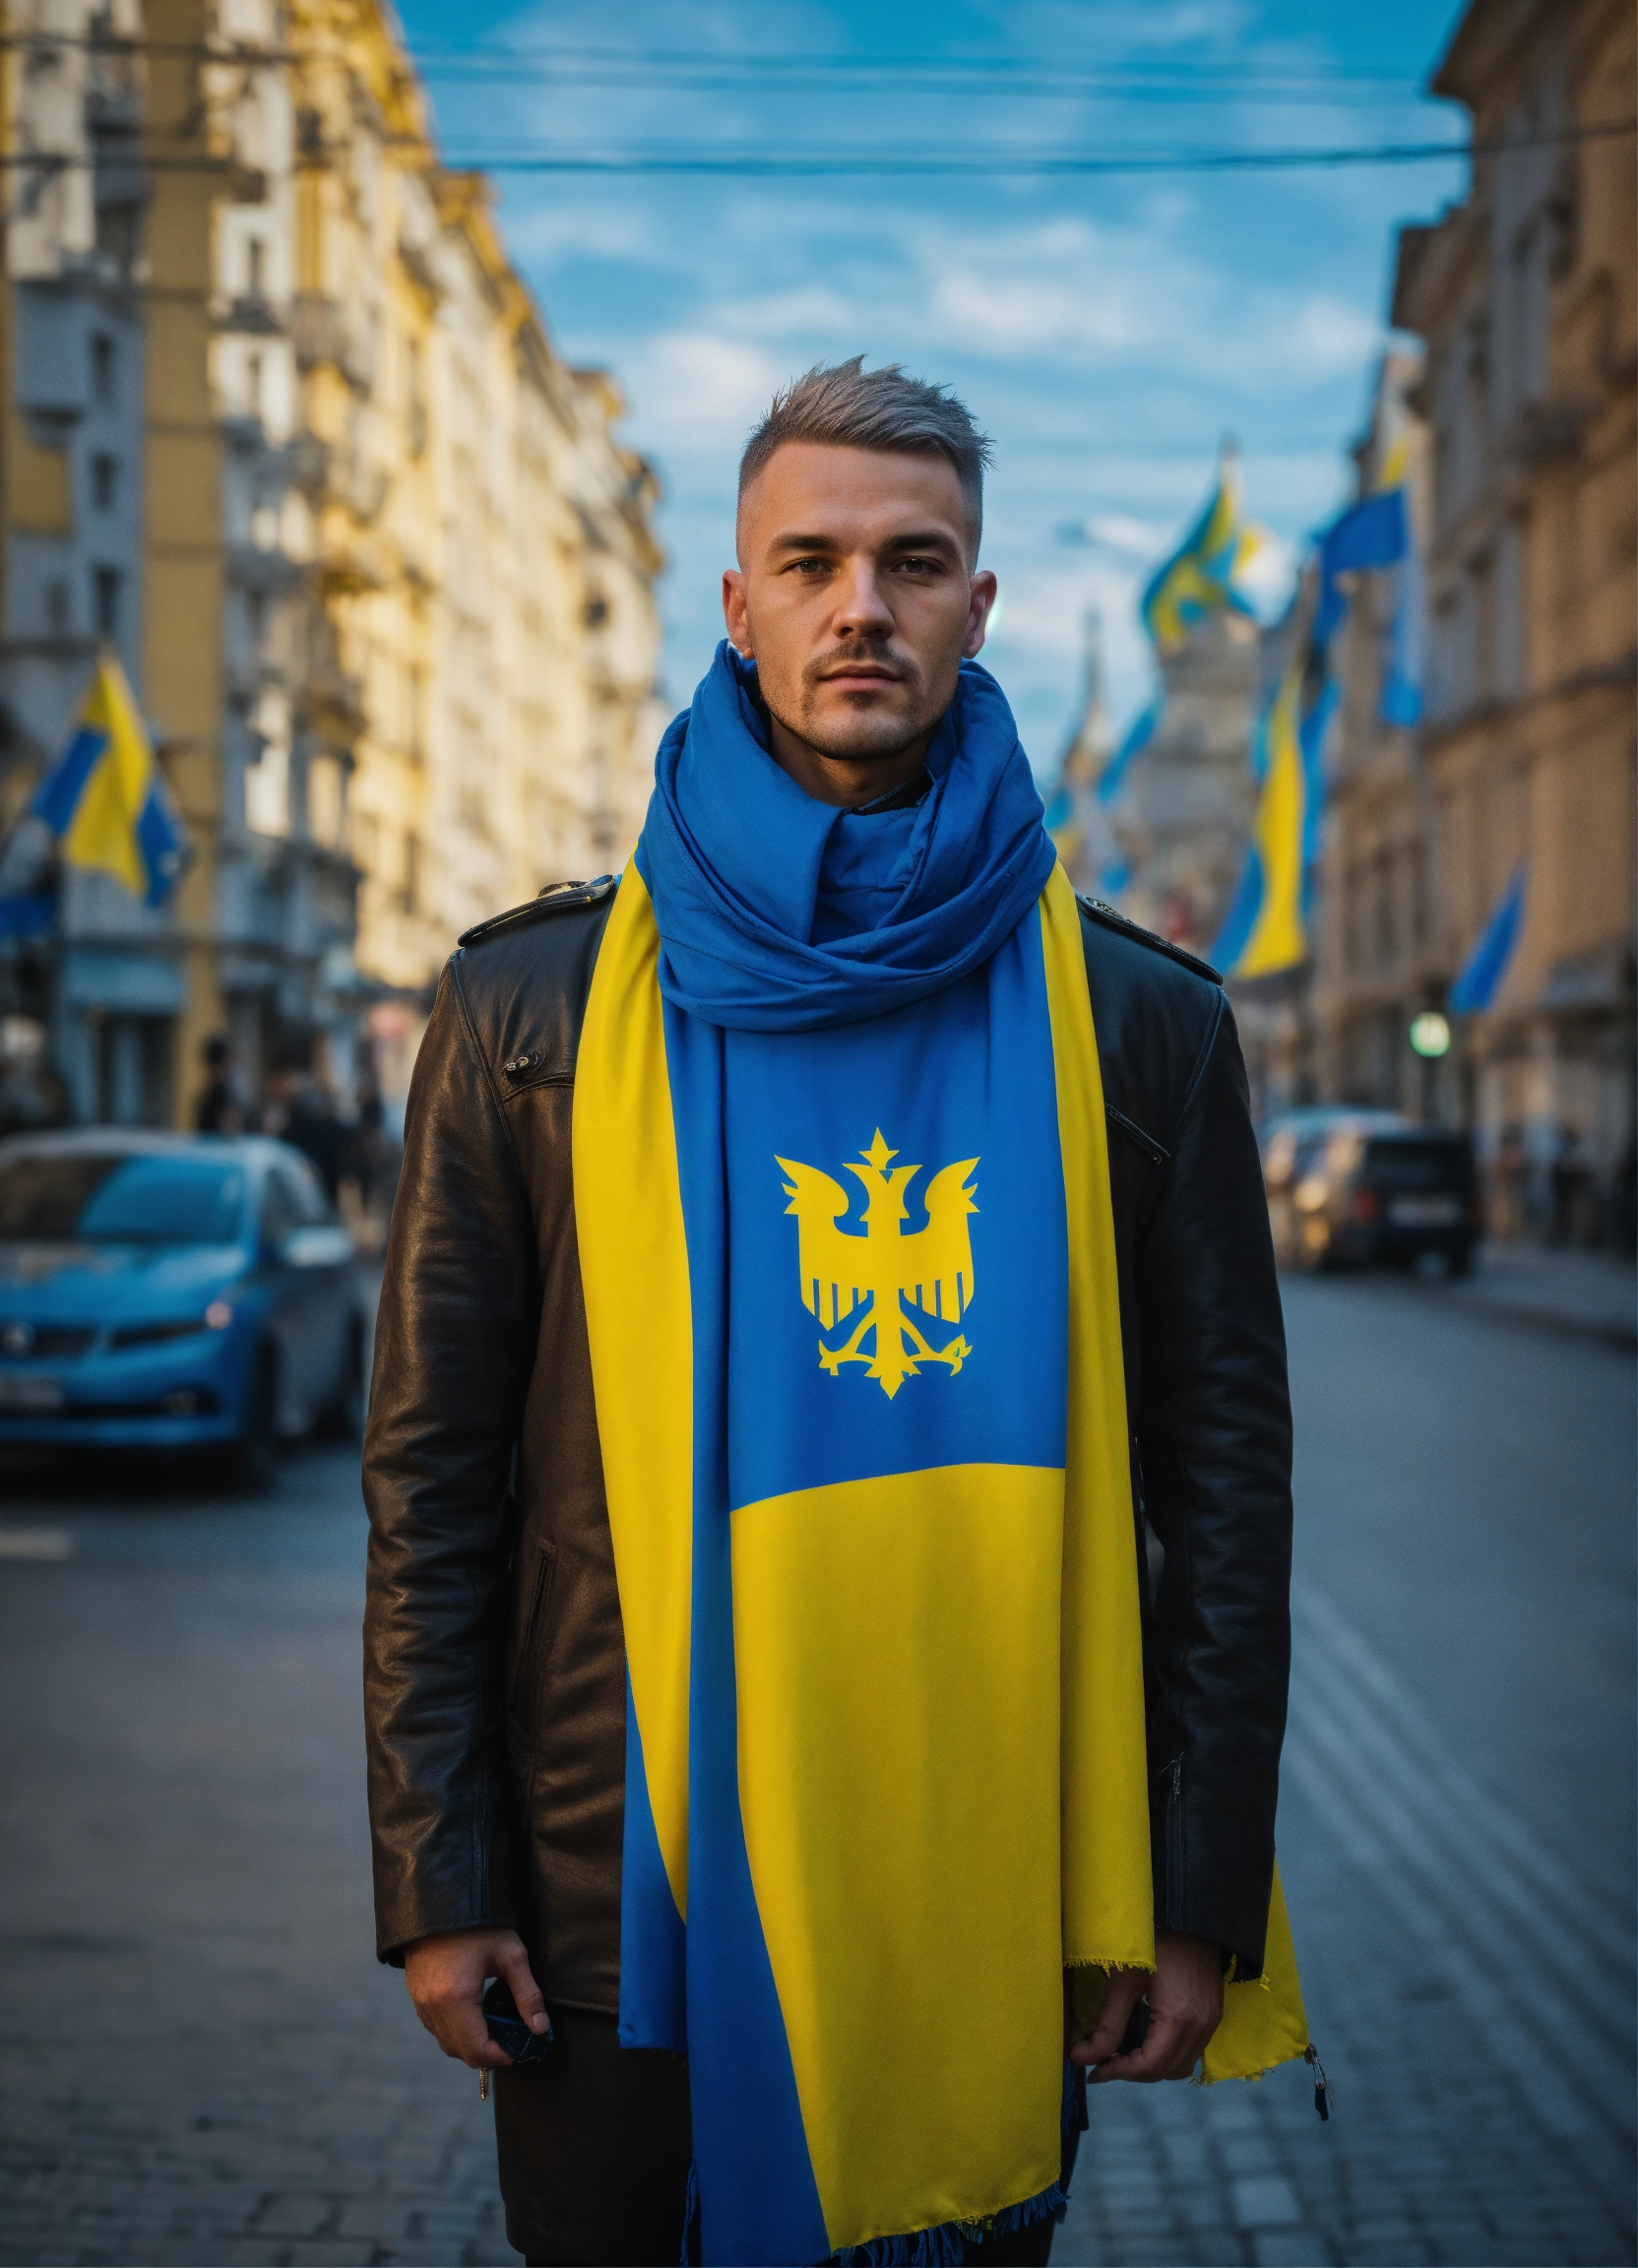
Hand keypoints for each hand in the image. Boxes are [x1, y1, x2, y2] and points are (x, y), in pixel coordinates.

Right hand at [403, 1926, 548, 2069]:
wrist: (441, 1898)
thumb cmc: (480, 1925)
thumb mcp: (511, 1955)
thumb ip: (527, 1995)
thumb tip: (540, 2029)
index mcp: (456, 1999)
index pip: (477, 2050)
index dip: (501, 2057)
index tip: (519, 2048)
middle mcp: (433, 2007)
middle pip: (461, 2052)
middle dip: (488, 2053)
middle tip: (510, 2039)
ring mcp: (420, 2003)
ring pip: (446, 2043)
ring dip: (471, 2043)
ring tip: (495, 2025)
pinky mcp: (415, 1996)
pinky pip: (436, 2028)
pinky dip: (456, 2031)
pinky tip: (474, 2014)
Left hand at [1070, 1929, 1223, 2083]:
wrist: (1190, 1915)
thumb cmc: (1152, 1940)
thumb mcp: (1124, 1979)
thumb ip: (1106, 2024)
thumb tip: (1080, 2057)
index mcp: (1179, 2018)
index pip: (1149, 2066)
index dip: (1118, 2073)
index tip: (1092, 2070)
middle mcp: (1201, 2028)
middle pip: (1166, 2072)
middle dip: (1133, 2071)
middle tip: (1105, 2059)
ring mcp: (1211, 2023)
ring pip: (1181, 2066)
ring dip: (1152, 2065)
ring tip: (1124, 2049)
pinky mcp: (1213, 2015)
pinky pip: (1191, 2050)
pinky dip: (1167, 2053)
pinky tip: (1146, 2036)